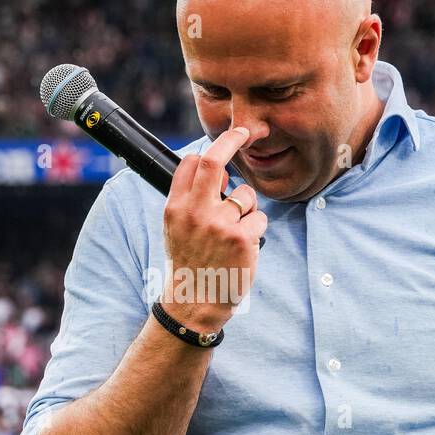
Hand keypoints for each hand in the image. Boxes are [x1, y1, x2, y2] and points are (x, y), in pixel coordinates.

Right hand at [161, 126, 267, 331]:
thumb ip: (192, 198)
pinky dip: (256, 230)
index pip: (191, 163)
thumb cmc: (190, 262)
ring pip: (246, 196)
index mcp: (175, 207)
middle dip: (233, 140)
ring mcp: (219, 224)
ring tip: (234, 233)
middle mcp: (195, 212)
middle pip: (215, 161)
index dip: (211, 151)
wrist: (195, 302)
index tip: (226, 142)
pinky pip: (259, 219)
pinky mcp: (241, 239)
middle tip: (246, 132)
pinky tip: (243, 247)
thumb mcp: (177, 228)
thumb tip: (220, 170)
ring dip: (247, 209)